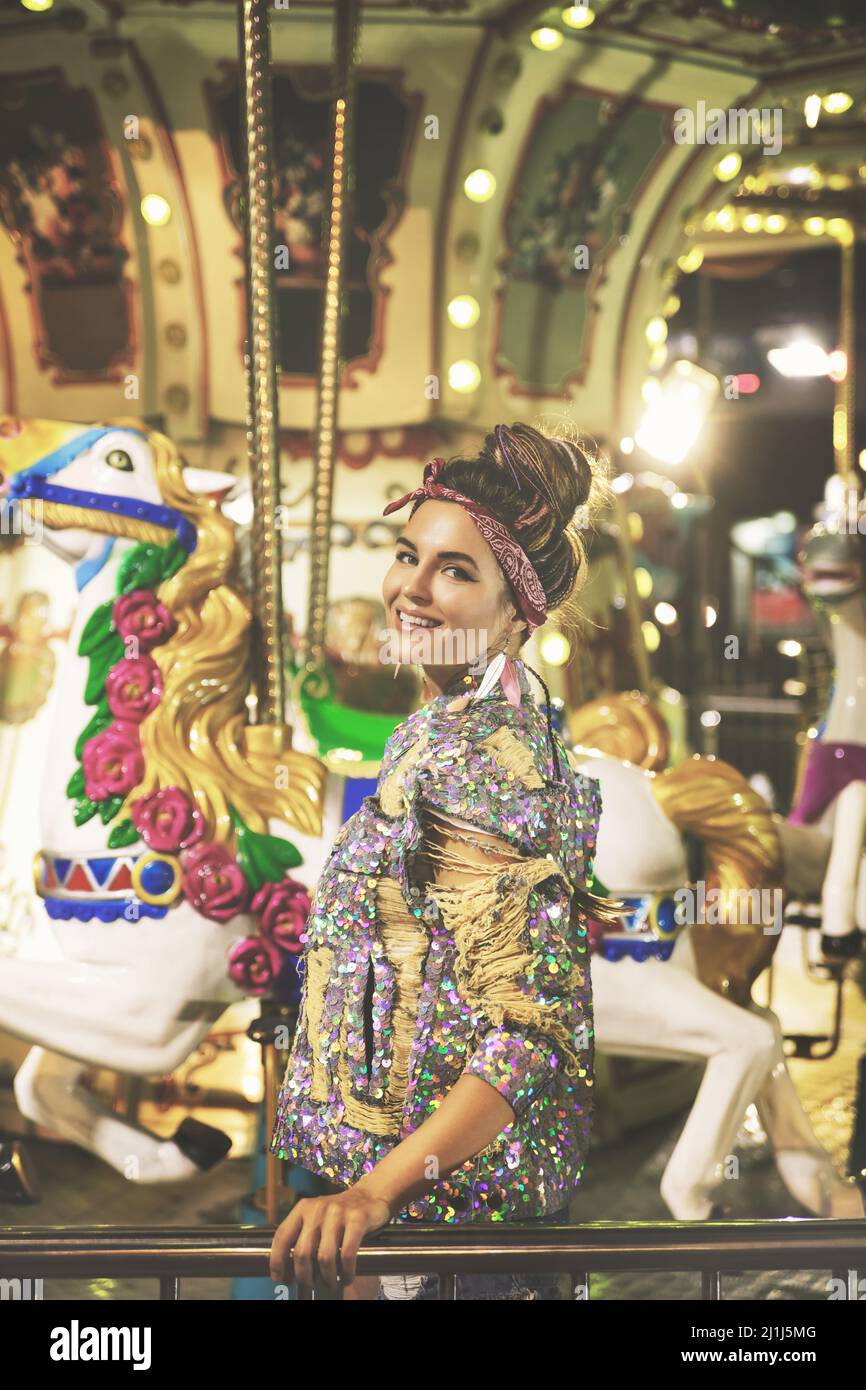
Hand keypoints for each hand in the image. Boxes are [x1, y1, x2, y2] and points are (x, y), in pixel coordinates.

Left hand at [269, 1186, 391, 1295]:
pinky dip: (346, 1272)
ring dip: (327, 1278)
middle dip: (304, 1277)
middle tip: (308, 1288)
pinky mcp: (357, 1219)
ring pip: (324, 1257)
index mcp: (303, 1208)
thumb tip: (289, 1270)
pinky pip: (347, 1254)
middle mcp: (318, 1209)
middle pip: (302, 1252)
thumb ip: (303, 1235)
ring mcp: (338, 1213)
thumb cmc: (339, 1214)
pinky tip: (346, 1277)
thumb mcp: (316, 1216)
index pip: (282, 1236)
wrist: (370, 1195)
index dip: (277, 1261)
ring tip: (330, 1284)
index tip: (279, 1278)